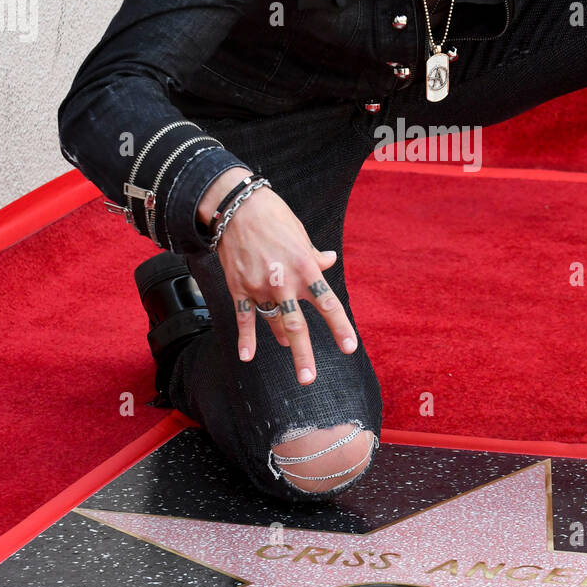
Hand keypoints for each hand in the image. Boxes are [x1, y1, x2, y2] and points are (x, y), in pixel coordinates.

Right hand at [198, 166, 357, 384]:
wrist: (237, 207)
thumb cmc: (274, 217)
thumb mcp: (301, 235)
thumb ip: (314, 256)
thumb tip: (329, 262)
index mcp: (306, 267)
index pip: (328, 303)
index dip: (340, 327)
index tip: (349, 348)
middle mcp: (285, 281)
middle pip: (296, 325)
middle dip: (303, 354)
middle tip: (308, 378)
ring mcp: (260, 286)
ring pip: (273, 323)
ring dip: (283, 340)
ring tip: (292, 351)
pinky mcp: (240, 287)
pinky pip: (244, 317)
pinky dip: (246, 337)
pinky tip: (247, 355)